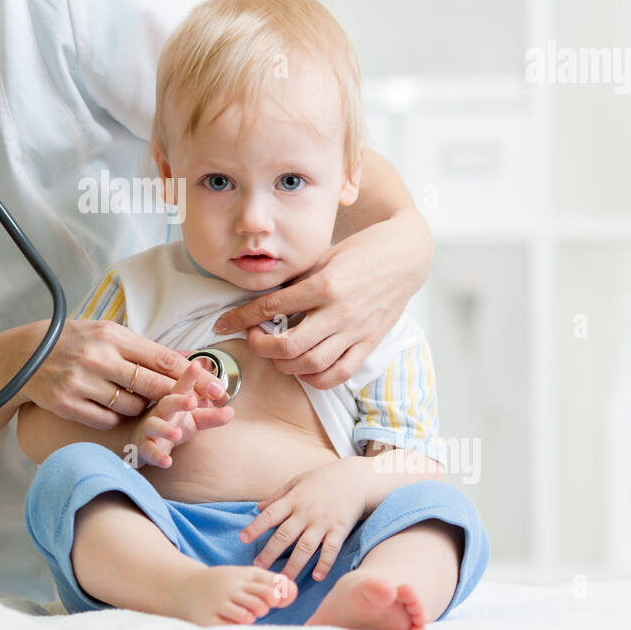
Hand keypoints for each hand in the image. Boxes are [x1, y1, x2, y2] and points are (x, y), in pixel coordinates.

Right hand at [16, 319, 222, 430]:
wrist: (25, 356)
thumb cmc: (75, 342)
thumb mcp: (109, 334)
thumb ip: (144, 348)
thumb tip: (186, 360)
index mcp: (113, 336)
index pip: (162, 358)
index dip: (193, 376)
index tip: (215, 388)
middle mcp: (99, 357)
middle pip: (152, 385)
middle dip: (177, 398)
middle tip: (194, 408)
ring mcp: (82, 381)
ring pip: (131, 406)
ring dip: (142, 409)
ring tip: (138, 403)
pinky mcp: (68, 403)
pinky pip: (106, 419)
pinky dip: (115, 418)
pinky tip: (112, 410)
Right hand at [130, 359, 233, 468]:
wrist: (142, 440)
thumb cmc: (171, 423)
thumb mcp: (194, 419)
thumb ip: (212, 416)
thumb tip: (231, 411)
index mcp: (174, 400)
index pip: (182, 387)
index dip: (189, 377)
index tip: (197, 365)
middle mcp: (161, 411)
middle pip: (168, 403)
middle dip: (179, 401)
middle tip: (192, 401)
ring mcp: (150, 428)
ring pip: (154, 425)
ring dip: (165, 429)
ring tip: (177, 434)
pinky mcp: (144, 446)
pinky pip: (149, 450)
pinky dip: (157, 456)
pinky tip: (167, 462)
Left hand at [209, 210, 431, 388]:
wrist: (407, 255)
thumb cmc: (362, 251)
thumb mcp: (324, 257)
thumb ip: (296, 282)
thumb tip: (263, 302)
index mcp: (325, 284)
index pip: (272, 308)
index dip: (241, 318)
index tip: (224, 324)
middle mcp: (340, 312)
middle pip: (288, 347)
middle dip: (261, 347)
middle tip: (254, 336)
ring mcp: (356, 331)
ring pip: (311, 365)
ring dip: (284, 366)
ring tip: (276, 353)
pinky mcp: (369, 343)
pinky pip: (339, 374)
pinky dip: (315, 378)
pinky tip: (302, 369)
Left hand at [238, 458, 378, 582]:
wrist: (354, 478)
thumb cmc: (323, 479)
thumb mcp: (298, 482)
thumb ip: (278, 496)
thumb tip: (258, 508)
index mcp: (293, 499)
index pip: (270, 514)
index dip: (256, 527)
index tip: (243, 539)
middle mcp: (306, 512)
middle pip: (285, 535)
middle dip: (270, 552)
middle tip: (258, 567)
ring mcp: (323, 522)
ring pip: (305, 547)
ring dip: (294, 565)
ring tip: (283, 580)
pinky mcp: (340, 530)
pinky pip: (330, 550)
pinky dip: (324, 564)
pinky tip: (316, 577)